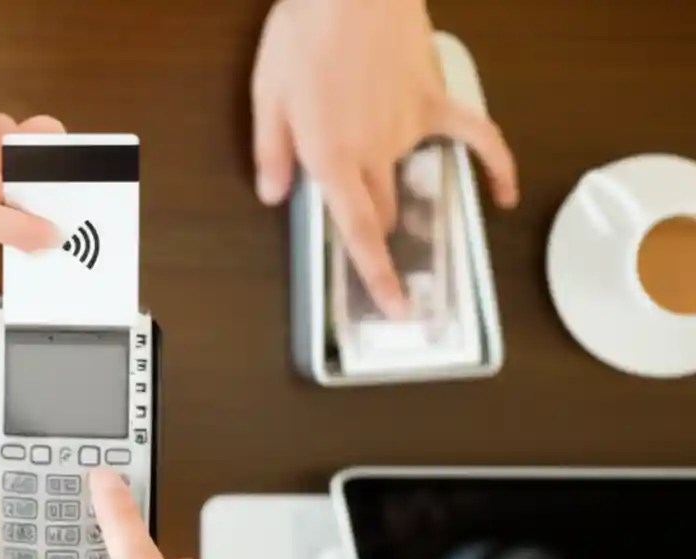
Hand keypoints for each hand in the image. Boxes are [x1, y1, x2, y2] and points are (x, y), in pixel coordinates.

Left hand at [252, 0, 518, 316]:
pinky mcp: (437, 98)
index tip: (396, 309)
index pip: (359, 231)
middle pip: (382, 209)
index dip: (377, 275)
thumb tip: (274, 196)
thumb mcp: (267, 95)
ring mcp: (411, 126)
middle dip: (380, 235)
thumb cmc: (305, 35)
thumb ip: (271, 152)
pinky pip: (477, 137)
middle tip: (381, 253)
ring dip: (402, 195)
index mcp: (332, 158)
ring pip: (409, 177)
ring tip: (404, 216)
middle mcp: (375, 151)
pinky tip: (505, 193)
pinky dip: (495, 166)